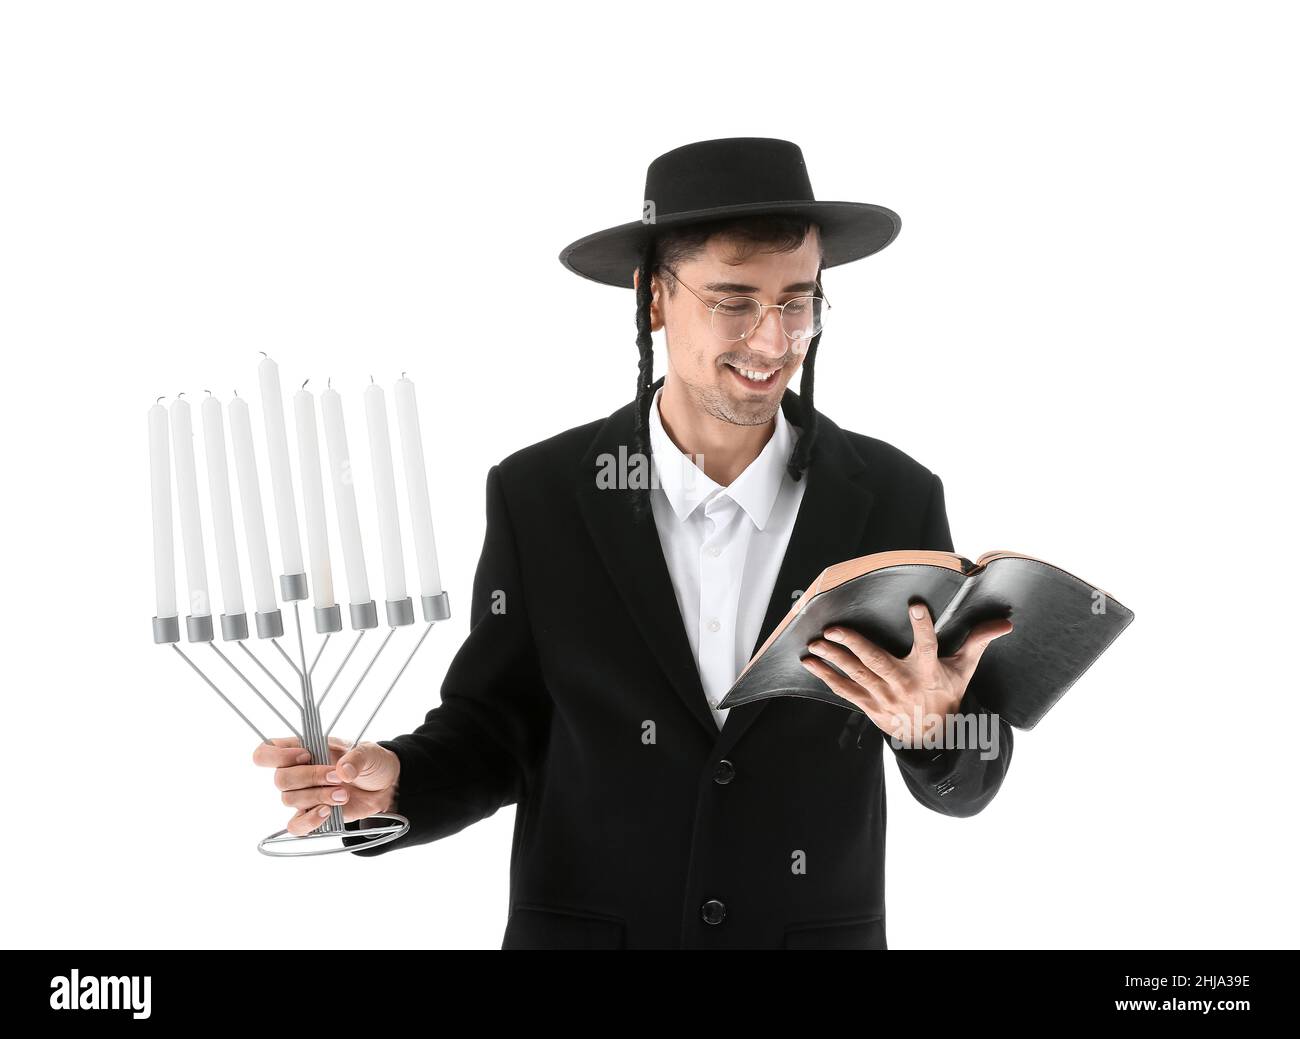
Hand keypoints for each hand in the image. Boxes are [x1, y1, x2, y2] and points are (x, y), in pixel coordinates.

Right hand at [252, 736, 400, 835]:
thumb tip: (343, 771)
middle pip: (280, 779)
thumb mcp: (368, 751)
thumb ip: (356, 757)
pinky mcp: (312, 815)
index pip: (266, 751)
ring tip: (344, 793)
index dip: (278, 755)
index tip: (305, 755)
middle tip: (337, 777)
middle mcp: (297, 772)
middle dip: (310, 777)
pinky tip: (328, 812)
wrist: (385, 786)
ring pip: (289, 800)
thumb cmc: (370, 762)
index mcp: (302, 749)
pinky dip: (310, 821)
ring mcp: (303, 795)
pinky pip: (296, 826)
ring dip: (318, 796)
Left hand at [800, 602, 1011, 746]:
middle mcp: (905, 684)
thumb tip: (1005, 623)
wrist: (935, 739)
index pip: (928, 645)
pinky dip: (827, 677)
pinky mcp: (871, 707)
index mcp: (929, 671)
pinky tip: (810, 662)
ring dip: (834, 659)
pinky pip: (845, 690)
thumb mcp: (964, 670)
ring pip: (856, 676)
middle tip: (835, 629)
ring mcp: (885, 698)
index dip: (922, 625)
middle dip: (855, 645)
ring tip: (815, 643)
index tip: (915, 605)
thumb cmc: (948, 696)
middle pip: (878, 662)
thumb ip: (978, 642)